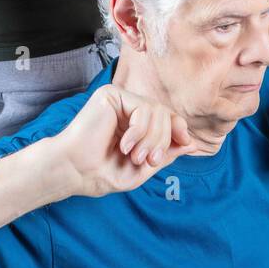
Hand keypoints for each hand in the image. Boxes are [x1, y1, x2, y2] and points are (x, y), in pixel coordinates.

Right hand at [54, 84, 197, 197]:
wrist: (75, 171)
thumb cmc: (102, 173)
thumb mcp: (143, 167)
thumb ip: (166, 154)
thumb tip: (193, 144)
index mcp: (135, 124)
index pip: (167, 119)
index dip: (180, 129)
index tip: (186, 143)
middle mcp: (128, 109)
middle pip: (165, 114)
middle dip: (163, 140)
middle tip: (149, 160)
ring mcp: (120, 100)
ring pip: (157, 110)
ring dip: (151, 138)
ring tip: (135, 156)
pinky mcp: (111, 94)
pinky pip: (142, 108)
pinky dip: (139, 130)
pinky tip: (124, 145)